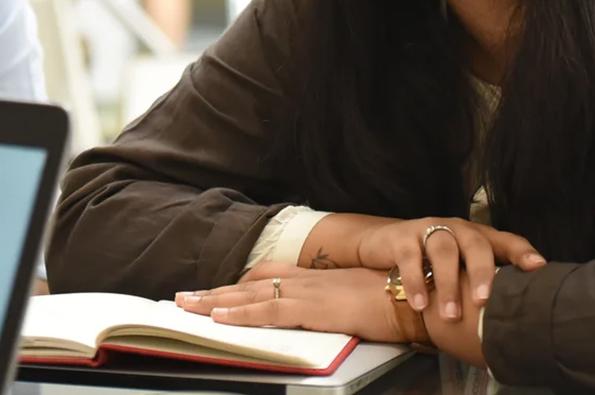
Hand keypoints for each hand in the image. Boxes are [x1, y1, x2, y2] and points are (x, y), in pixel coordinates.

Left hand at [176, 264, 401, 343]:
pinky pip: (267, 310)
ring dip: (215, 301)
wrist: (411, 297)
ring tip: (188, 306)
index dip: (235, 286)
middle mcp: (302, 279)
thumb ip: (329, 306)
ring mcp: (304, 291)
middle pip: (247, 284)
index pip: (263, 278)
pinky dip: (241, 312)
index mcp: (311, 279)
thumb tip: (321, 314)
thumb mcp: (351, 302)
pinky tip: (221, 316)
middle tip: (183, 299)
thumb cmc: (388, 302)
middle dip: (214, 293)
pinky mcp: (310, 307)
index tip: (212, 293)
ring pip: (248, 294)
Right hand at [353, 216, 542, 318]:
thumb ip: (484, 284)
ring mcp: (429, 229)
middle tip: (483, 301)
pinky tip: (419, 304)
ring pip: (443, 251)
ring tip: (450, 315)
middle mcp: (457, 229)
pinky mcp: (402, 236)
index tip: (539, 268)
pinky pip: (410, 257)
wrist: (386, 243)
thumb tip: (516, 319)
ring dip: (448, 284)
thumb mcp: (461, 269)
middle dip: (482, 272)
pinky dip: (415, 282)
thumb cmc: (433, 263)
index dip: (522, 252)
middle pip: (475, 244)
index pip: (506, 240)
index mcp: (478, 237)